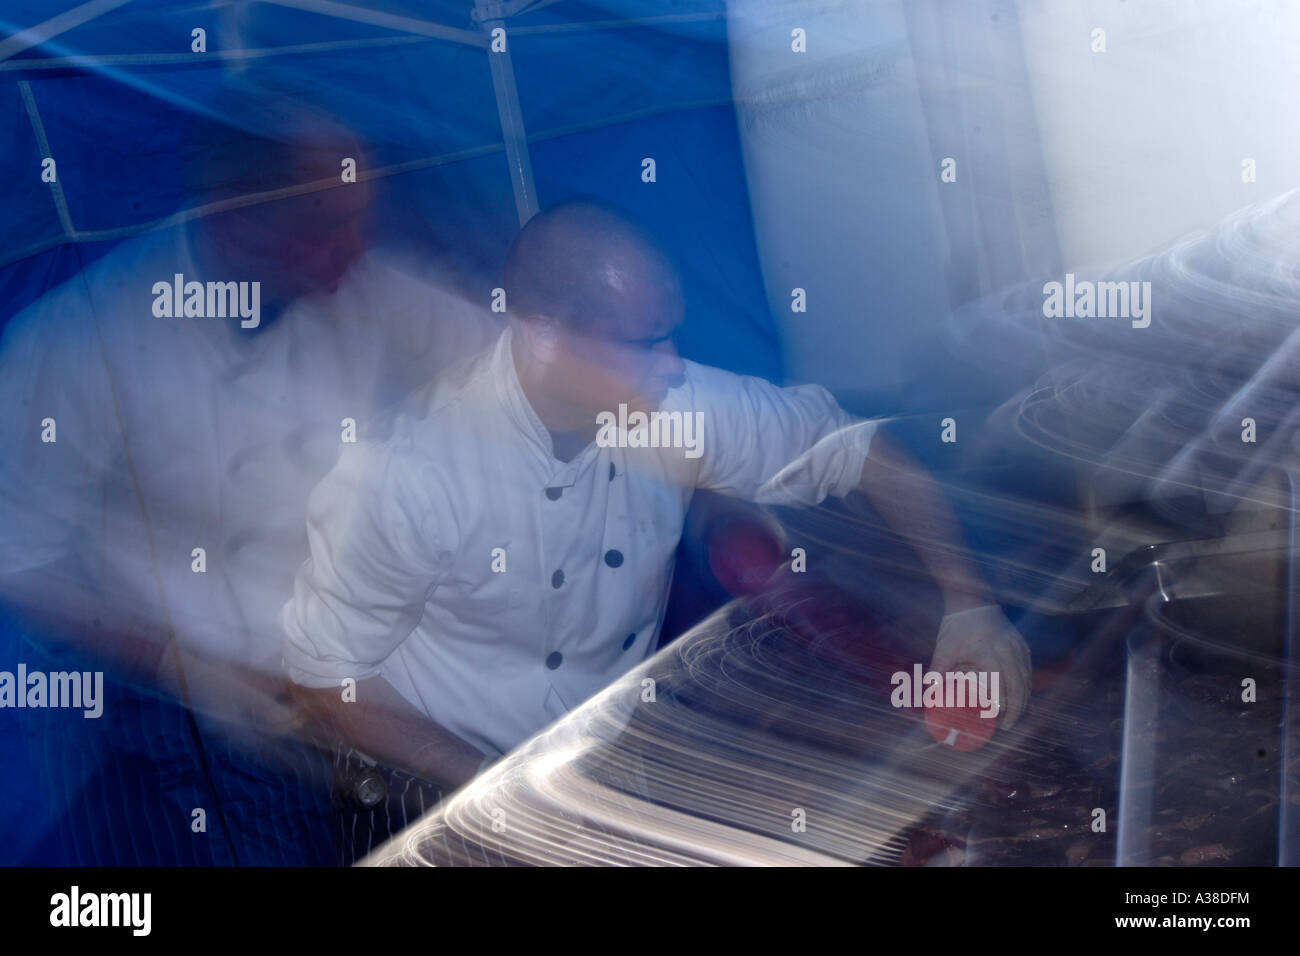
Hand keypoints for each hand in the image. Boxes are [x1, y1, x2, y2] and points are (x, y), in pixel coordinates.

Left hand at [928, 604, 1031, 728]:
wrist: (972, 601)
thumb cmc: (957, 626)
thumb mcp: (944, 649)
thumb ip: (937, 671)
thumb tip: (928, 693)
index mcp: (990, 654)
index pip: (1000, 687)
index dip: (1000, 707)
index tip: (995, 721)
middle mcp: (1009, 652)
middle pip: (1019, 688)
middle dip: (1016, 710)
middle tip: (1006, 726)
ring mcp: (1018, 647)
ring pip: (1027, 680)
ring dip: (1023, 699)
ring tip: (1014, 715)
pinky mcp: (1022, 644)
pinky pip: (1028, 670)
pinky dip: (1025, 685)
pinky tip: (1021, 696)